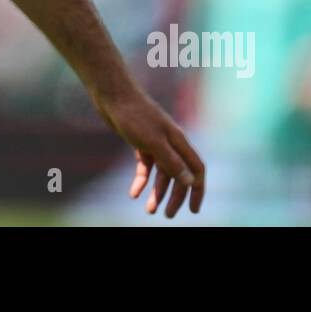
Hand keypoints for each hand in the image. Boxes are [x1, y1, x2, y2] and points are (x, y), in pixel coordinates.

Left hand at [97, 87, 204, 217]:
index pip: (196, 169)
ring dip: (157, 192)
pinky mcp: (140, 141)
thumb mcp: (153, 142)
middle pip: (178, 174)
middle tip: (168, 216)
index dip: (197, 190)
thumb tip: (190, 182)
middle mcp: (170, 142)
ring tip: (149, 210)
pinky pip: (145, 166)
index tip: (193, 210)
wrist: (112, 95)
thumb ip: (171, 162)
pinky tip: (133, 194)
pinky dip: (141, 180)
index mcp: (179, 141)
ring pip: (161, 173)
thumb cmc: (134, 116)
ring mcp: (155, 142)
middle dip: (175, 196)